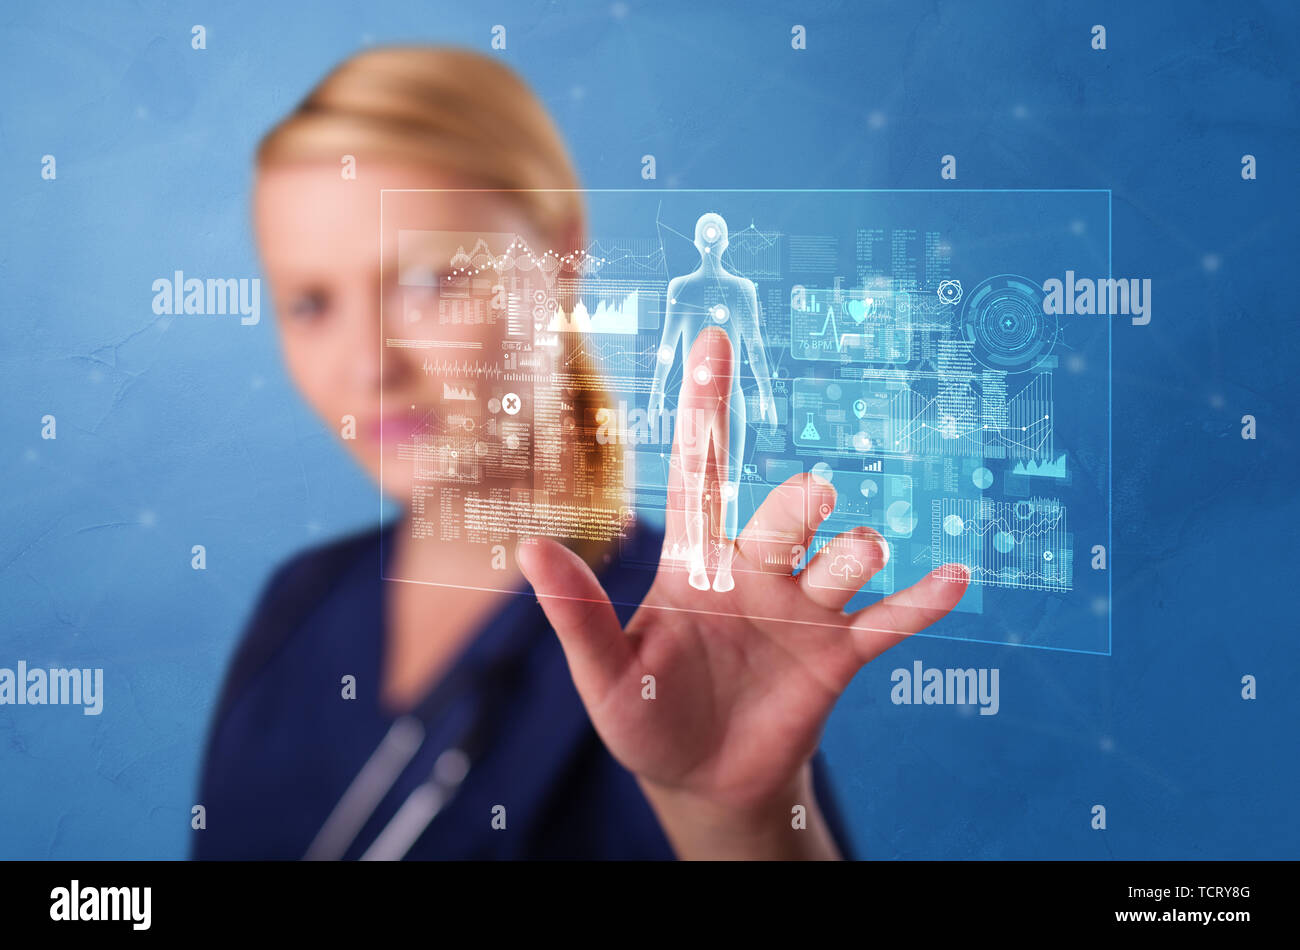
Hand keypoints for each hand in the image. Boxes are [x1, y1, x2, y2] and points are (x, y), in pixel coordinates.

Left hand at [517, 333, 969, 858]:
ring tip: (856, 562)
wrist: (703, 782)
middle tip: (811, 501)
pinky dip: (922, 601)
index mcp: (695, 564)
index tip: (712, 340)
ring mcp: (801, 611)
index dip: (705, 408)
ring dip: (858, 551)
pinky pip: (890, 621)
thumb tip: (528, 550)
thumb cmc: (645, 719)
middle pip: (790, 510)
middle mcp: (755, 573)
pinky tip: (954, 578)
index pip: (701, 472)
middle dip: (802, 501)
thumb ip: (576, 615)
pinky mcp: (837, 656)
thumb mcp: (605, 675)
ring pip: (847, 554)